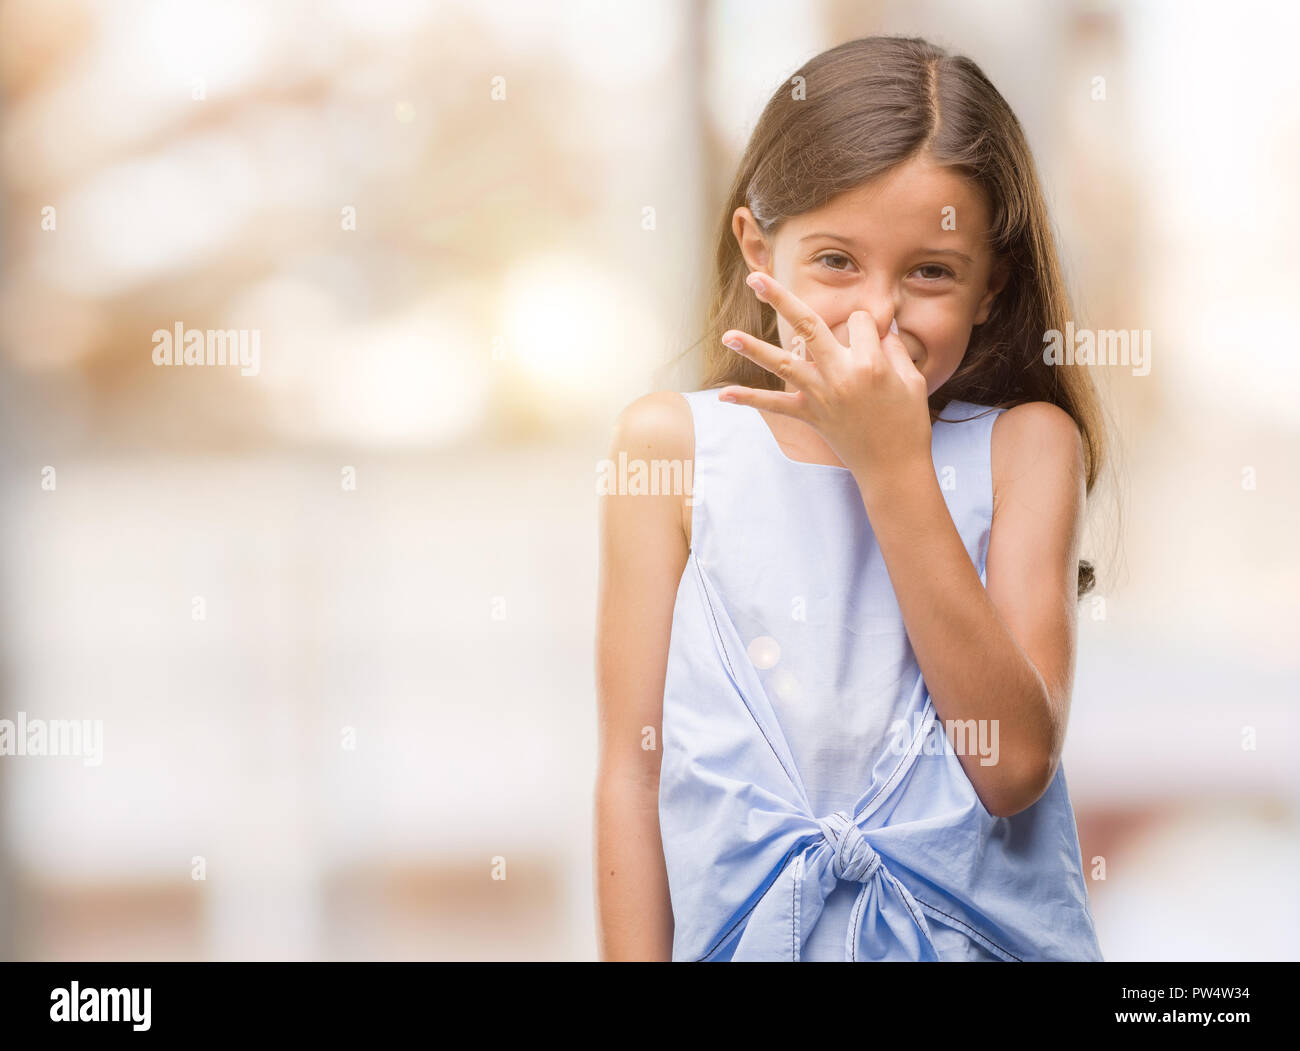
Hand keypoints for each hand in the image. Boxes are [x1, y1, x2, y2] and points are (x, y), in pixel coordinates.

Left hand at [718, 272, 932, 479]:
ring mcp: (821, 396)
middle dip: (780, 299)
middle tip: (756, 278)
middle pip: (808, 325)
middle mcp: (840, 375)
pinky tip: (725, 395)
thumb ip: (893, 349)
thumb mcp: (913, 380)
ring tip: (727, 335)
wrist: (894, 468)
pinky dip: (750, 400)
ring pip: (782, 364)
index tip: (876, 341)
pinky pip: (775, 406)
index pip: (859, 322)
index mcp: (870, 362)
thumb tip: (878, 329)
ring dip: (753, 349)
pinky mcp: (810, 415)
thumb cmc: (909, 423)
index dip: (867, 326)